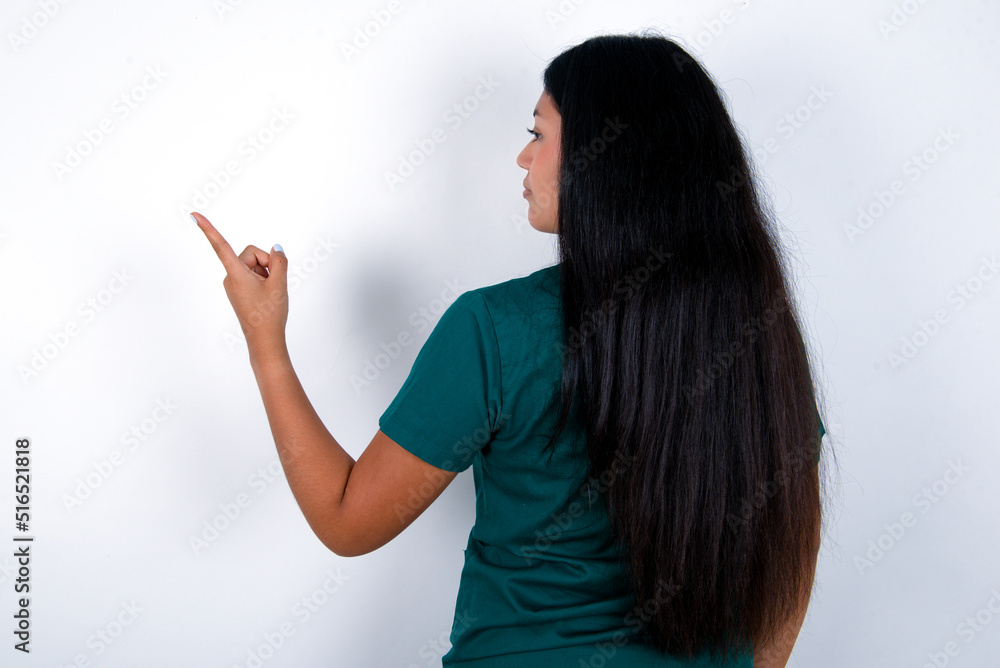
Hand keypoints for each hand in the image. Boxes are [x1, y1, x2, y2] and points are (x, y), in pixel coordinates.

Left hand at [193, 211, 287, 348]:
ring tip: (271, 292)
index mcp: (236, 274)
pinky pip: (253, 275)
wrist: (264, 340)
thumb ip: (279, 261)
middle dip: (266, 262)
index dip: (208, 228)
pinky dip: (264, 279)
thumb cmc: (269, 315)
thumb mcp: (279, 284)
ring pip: (254, 265)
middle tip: (274, 281)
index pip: (220, 245)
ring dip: (267, 272)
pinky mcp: (240, 290)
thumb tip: (276, 249)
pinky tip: (269, 294)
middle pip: (251, 253)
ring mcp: (235, 284)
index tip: (193, 214)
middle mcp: (231, 277)